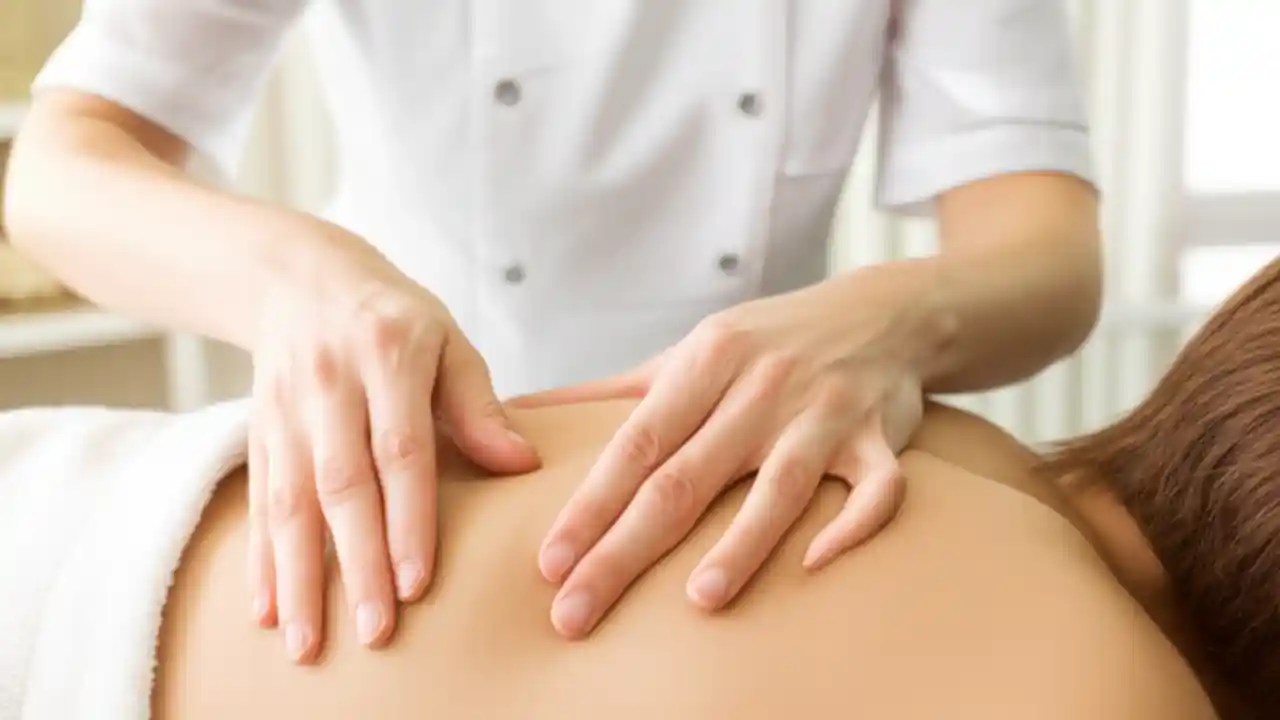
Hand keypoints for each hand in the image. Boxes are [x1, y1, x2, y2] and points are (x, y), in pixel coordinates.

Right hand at [247, 228, 540, 661]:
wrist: (298, 278)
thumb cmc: (394, 315)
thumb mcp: (447, 339)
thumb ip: (480, 403)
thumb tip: (522, 464)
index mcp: (388, 355)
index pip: (400, 449)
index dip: (408, 518)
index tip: (418, 582)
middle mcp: (329, 385)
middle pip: (342, 485)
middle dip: (356, 564)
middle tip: (375, 632)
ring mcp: (286, 410)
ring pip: (289, 503)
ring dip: (299, 578)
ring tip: (310, 644)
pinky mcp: (258, 431)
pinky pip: (256, 502)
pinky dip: (259, 559)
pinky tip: (265, 610)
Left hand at [514, 278, 925, 638]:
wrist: (882, 312)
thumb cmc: (767, 342)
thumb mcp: (690, 351)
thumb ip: (613, 390)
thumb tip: (523, 410)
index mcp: (706, 362)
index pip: (634, 445)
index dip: (589, 506)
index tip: (550, 563)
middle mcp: (761, 387)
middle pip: (685, 477)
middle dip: (625, 549)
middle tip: (578, 611)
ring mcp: (824, 413)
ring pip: (779, 485)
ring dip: (740, 544)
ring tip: (698, 600)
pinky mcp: (881, 437)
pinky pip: (876, 487)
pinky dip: (853, 524)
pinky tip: (816, 564)